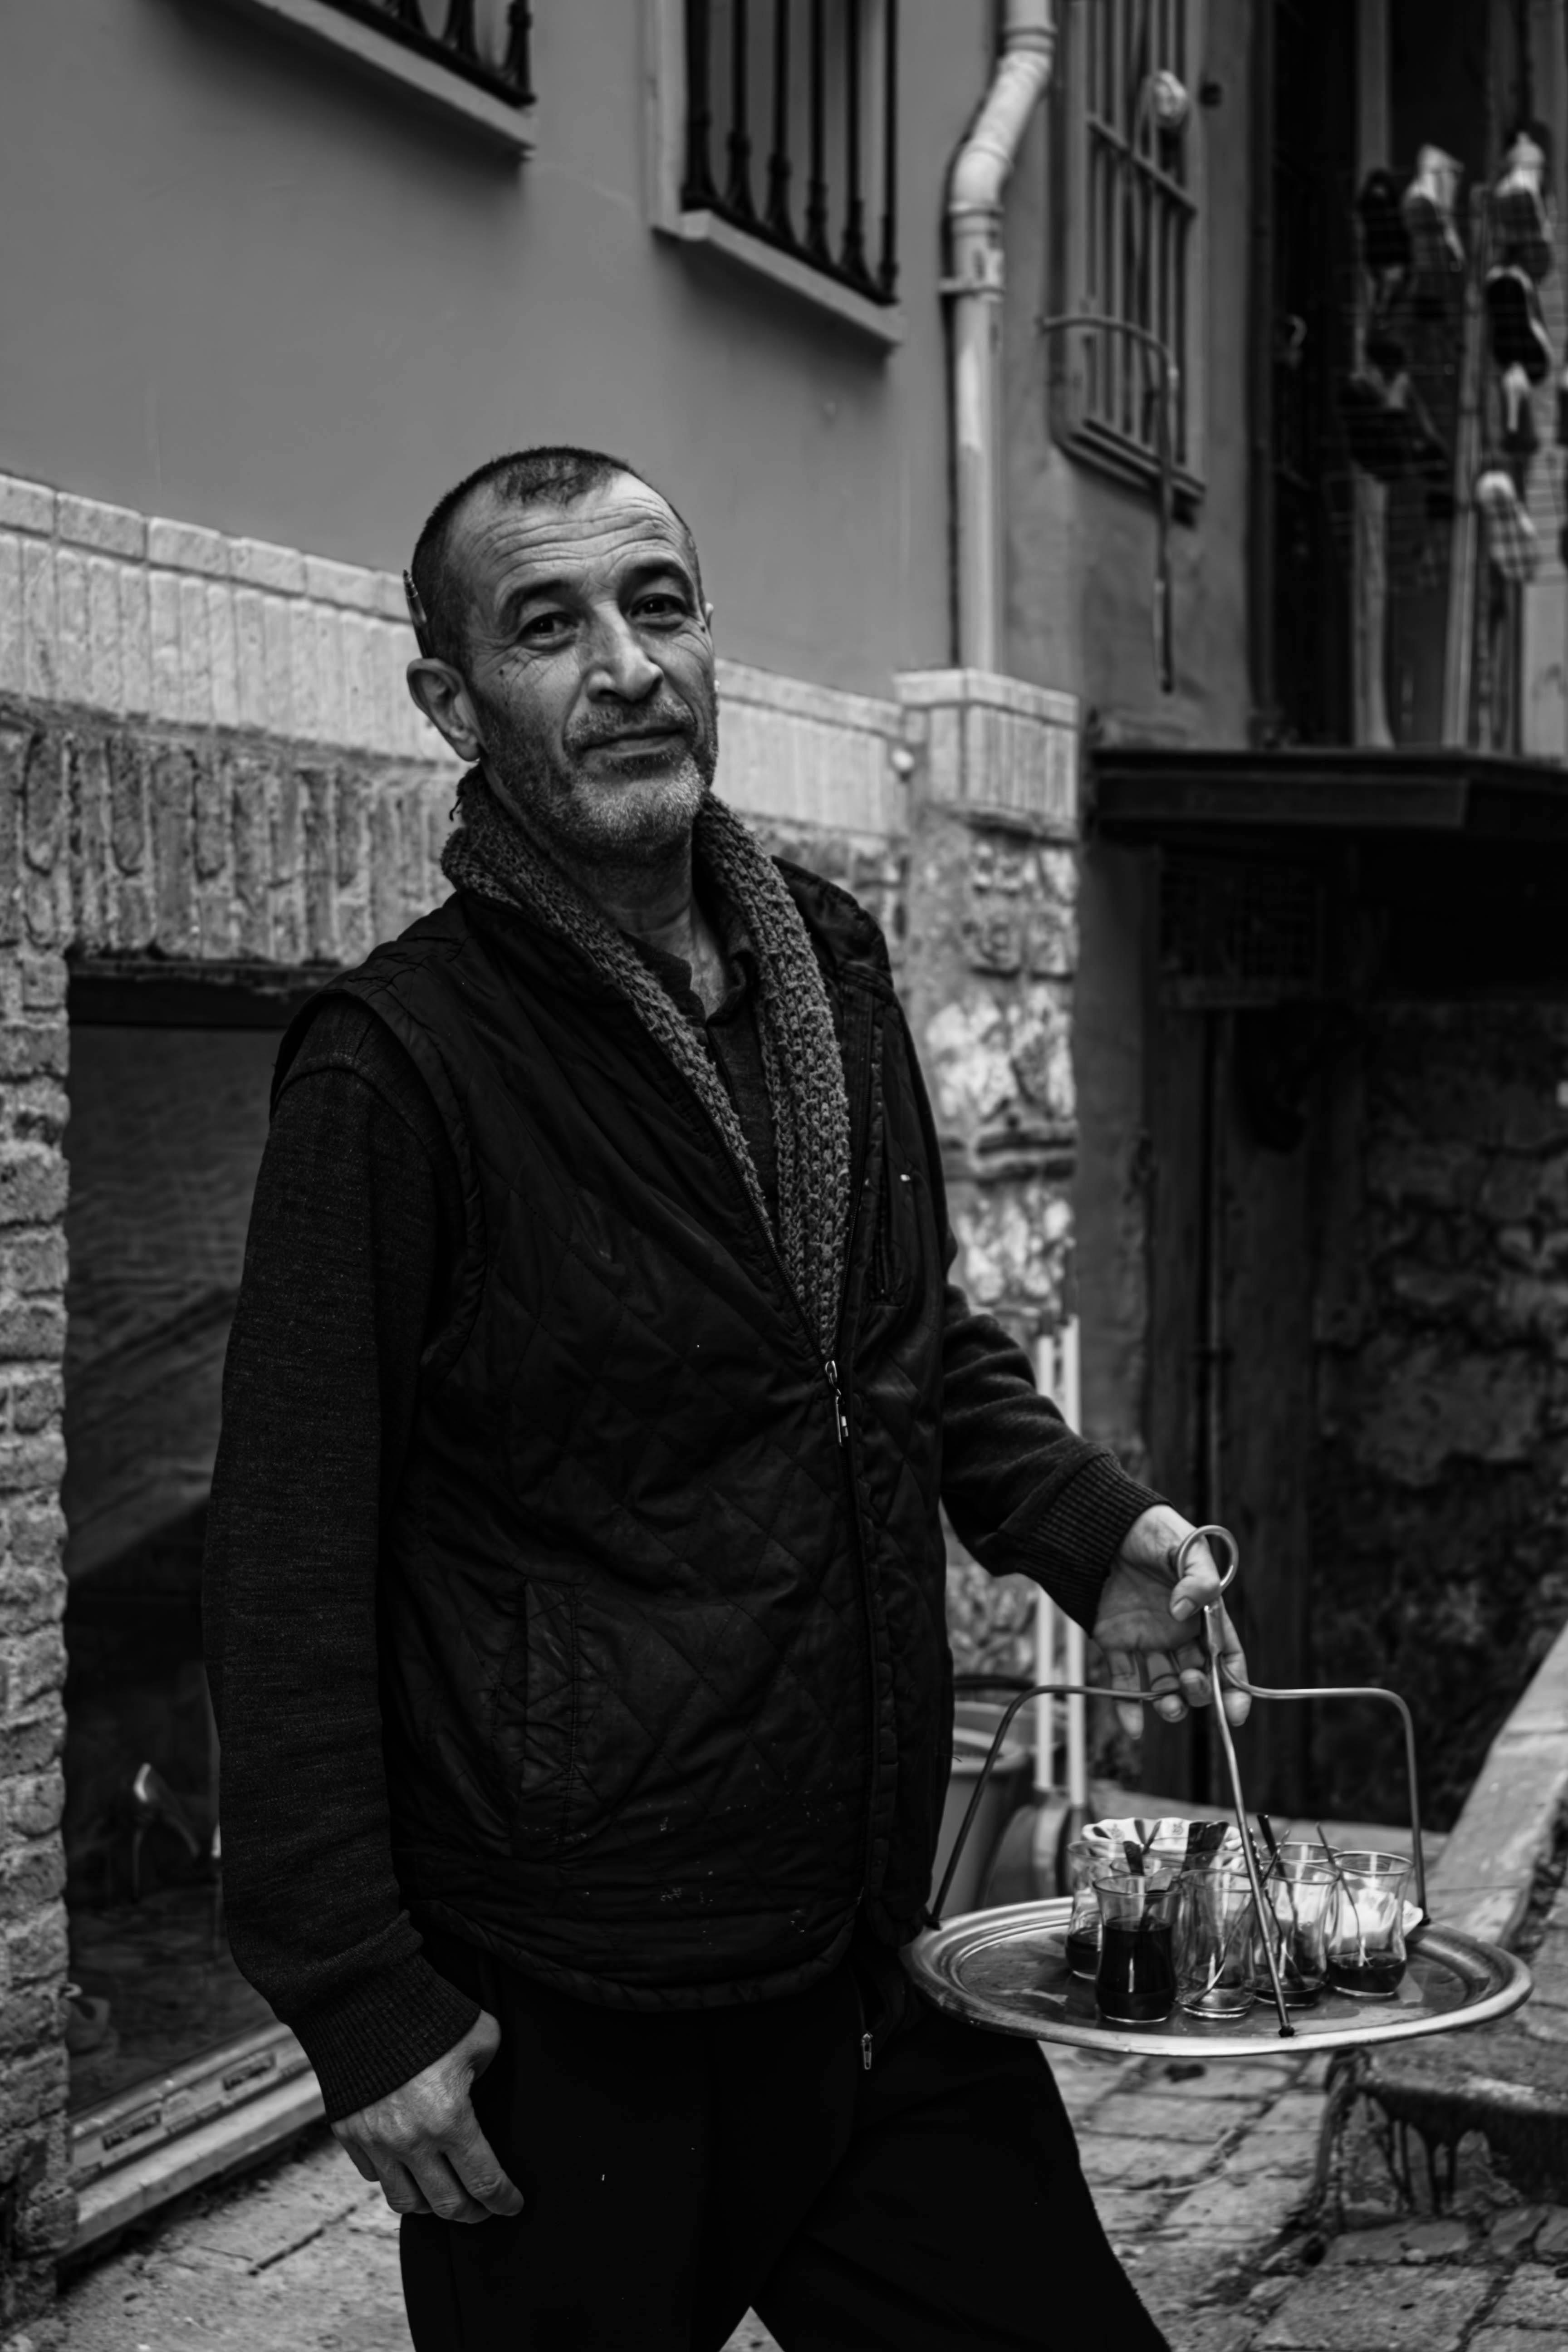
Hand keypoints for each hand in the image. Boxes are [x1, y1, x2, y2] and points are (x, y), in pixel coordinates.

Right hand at [332, 2009, 522, 2223]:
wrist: (363, 1997)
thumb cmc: (431, 2014)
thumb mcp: (480, 2037)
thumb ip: (487, 2070)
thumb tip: (482, 2088)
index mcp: (451, 2119)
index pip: (485, 2181)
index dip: (504, 2200)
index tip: (514, 2206)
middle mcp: (412, 2141)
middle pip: (446, 2205)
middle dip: (472, 2214)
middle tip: (484, 2209)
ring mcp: (376, 2141)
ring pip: (405, 2203)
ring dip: (429, 2205)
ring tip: (444, 2195)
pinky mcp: (349, 2134)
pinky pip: (373, 2175)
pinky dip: (393, 2177)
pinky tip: (407, 2168)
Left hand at [1091, 1505, 1251, 1742]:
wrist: (1102, 1524)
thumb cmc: (1152, 1530)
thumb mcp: (1186, 1547)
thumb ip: (1197, 1579)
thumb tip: (1186, 1612)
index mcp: (1203, 1613)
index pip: (1227, 1656)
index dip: (1236, 1686)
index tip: (1237, 1712)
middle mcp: (1178, 1632)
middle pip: (1198, 1677)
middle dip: (1200, 1691)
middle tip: (1190, 1681)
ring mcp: (1147, 1639)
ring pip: (1164, 1686)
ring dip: (1170, 1705)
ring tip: (1168, 1706)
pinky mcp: (1115, 1640)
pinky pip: (1123, 1681)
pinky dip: (1127, 1708)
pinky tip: (1133, 1728)